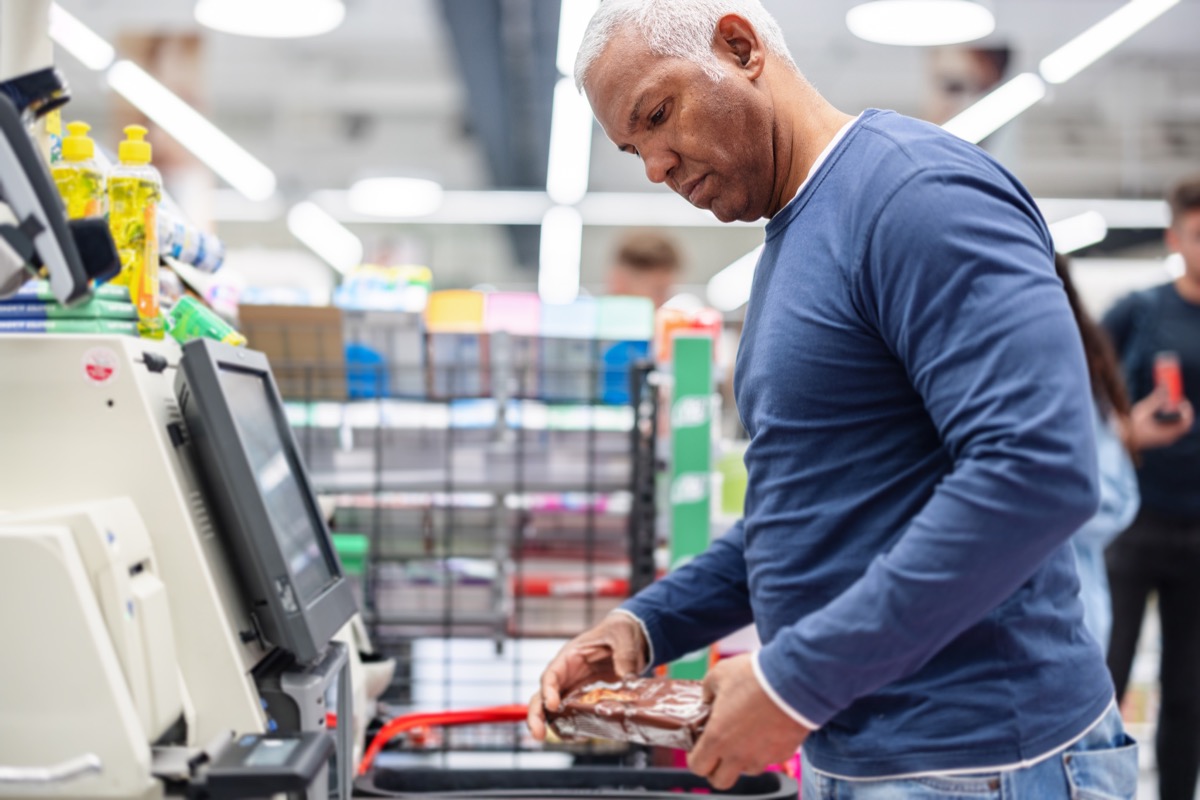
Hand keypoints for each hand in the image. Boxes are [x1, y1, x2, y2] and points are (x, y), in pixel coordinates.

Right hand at [526, 612, 648, 740]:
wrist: (630, 636)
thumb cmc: (619, 631)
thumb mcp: (623, 636)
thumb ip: (624, 655)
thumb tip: (626, 676)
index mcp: (570, 656)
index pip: (551, 674)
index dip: (548, 690)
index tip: (553, 705)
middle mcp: (567, 675)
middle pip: (543, 696)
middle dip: (536, 715)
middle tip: (538, 734)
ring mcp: (575, 689)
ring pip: (554, 711)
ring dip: (553, 726)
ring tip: (558, 740)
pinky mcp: (586, 700)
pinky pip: (575, 716)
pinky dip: (574, 728)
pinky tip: (580, 737)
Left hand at [688, 654, 809, 789]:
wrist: (796, 679)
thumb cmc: (755, 676)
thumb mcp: (719, 674)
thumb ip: (708, 691)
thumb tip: (708, 698)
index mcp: (717, 738)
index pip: (698, 766)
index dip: (696, 758)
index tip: (698, 747)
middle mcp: (739, 754)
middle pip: (721, 780)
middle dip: (716, 769)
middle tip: (718, 751)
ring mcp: (763, 757)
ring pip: (747, 769)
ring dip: (743, 758)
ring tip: (746, 735)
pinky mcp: (784, 753)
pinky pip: (770, 758)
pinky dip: (766, 749)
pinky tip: (767, 729)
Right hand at [1128, 387, 1193, 449]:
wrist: (1121, 437)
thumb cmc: (1131, 425)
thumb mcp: (1144, 410)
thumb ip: (1156, 398)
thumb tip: (1165, 386)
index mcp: (1167, 434)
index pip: (1186, 422)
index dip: (1187, 410)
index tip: (1181, 400)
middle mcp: (1168, 438)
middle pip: (1184, 423)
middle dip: (1183, 410)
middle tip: (1178, 400)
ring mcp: (1164, 439)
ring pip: (1178, 425)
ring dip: (1177, 414)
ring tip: (1166, 405)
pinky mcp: (1159, 437)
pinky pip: (1171, 427)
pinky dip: (1171, 418)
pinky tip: (1161, 410)